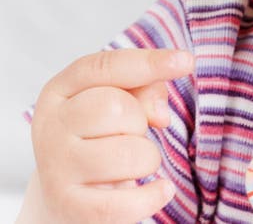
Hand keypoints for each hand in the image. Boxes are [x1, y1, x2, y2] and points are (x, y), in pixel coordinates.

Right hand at [30, 48, 194, 223]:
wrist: (68, 192)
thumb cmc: (104, 134)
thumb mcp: (122, 99)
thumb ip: (145, 88)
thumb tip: (160, 115)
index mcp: (60, 90)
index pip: (104, 67)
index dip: (149, 62)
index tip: (188, 60)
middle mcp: (49, 126)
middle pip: (116, 107)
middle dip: (140, 120)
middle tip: (130, 133)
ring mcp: (55, 168)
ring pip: (128, 153)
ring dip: (148, 158)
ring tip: (133, 161)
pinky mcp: (67, 206)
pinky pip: (122, 204)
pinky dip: (152, 197)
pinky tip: (162, 189)